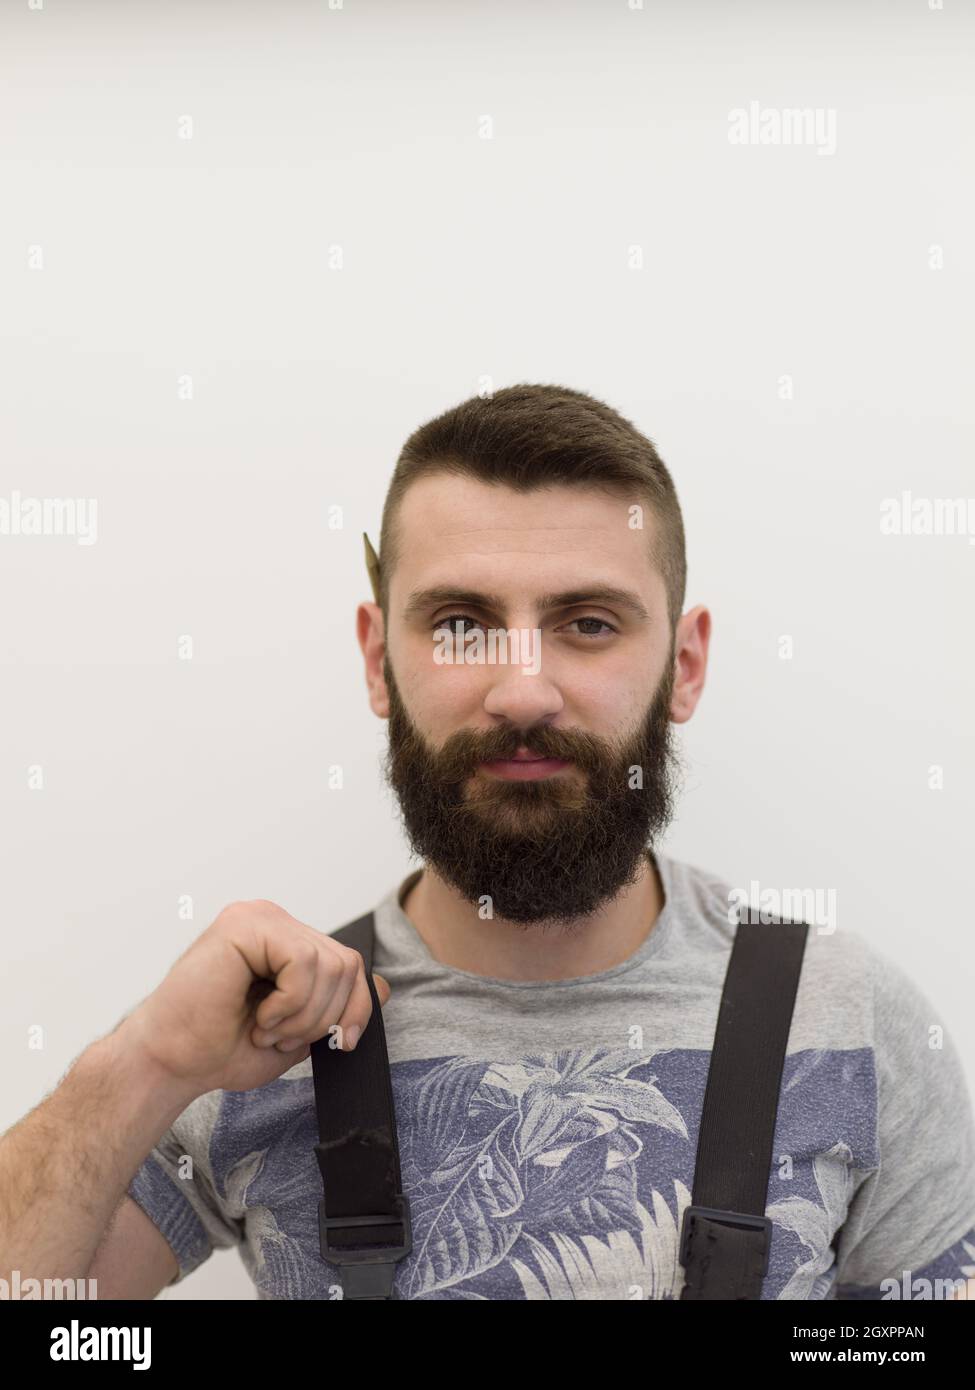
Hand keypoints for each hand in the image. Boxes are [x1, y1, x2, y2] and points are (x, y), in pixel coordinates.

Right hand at [121, 900, 390, 1095]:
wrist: (170, 1063)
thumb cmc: (218, 1047)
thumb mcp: (297, 1032)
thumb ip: (336, 1008)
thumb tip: (386, 986)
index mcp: (284, 942)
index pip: (350, 964)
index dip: (356, 1008)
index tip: (340, 1043)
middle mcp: (273, 922)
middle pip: (348, 964)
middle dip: (325, 1016)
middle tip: (280, 1036)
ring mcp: (258, 918)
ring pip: (330, 964)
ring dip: (302, 1015)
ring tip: (265, 1028)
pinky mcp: (244, 924)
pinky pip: (302, 961)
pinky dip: (288, 1003)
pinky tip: (258, 1015)